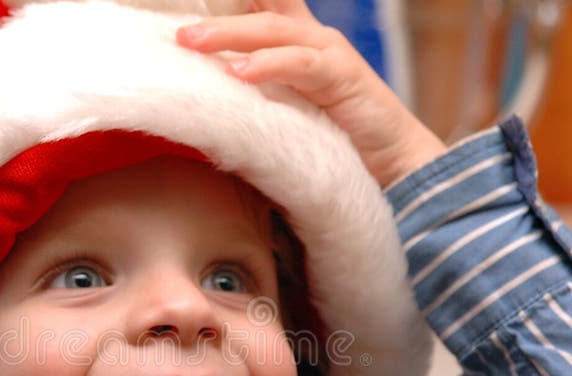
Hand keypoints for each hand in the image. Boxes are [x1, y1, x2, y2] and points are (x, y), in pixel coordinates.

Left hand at [176, 0, 445, 187]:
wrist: (394, 164)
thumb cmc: (338, 145)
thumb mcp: (288, 115)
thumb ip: (257, 100)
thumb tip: (205, 104)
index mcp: (298, 46)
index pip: (264, 10)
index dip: (236, 5)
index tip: (195, 11)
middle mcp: (314, 41)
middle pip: (259, 17)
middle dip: (216, 22)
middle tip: (177, 35)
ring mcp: (330, 55)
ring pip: (275, 32)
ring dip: (230, 36)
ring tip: (193, 44)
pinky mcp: (344, 77)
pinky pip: (302, 63)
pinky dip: (269, 64)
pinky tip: (240, 72)